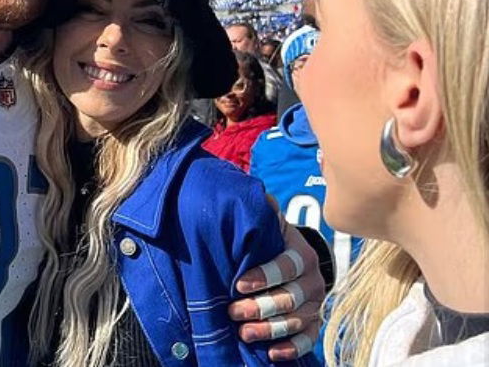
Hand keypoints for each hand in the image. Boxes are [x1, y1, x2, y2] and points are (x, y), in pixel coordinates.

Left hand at [228, 221, 325, 361]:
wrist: (292, 257)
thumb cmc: (270, 241)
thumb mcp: (267, 224)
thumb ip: (262, 213)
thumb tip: (260, 197)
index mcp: (302, 254)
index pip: (287, 266)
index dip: (264, 276)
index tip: (239, 284)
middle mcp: (313, 279)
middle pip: (291, 297)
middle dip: (261, 307)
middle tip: (234, 311)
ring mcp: (315, 303)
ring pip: (297, 320)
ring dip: (271, 329)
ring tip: (244, 333)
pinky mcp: (314, 322)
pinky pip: (309, 339)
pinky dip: (292, 347)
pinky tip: (272, 353)